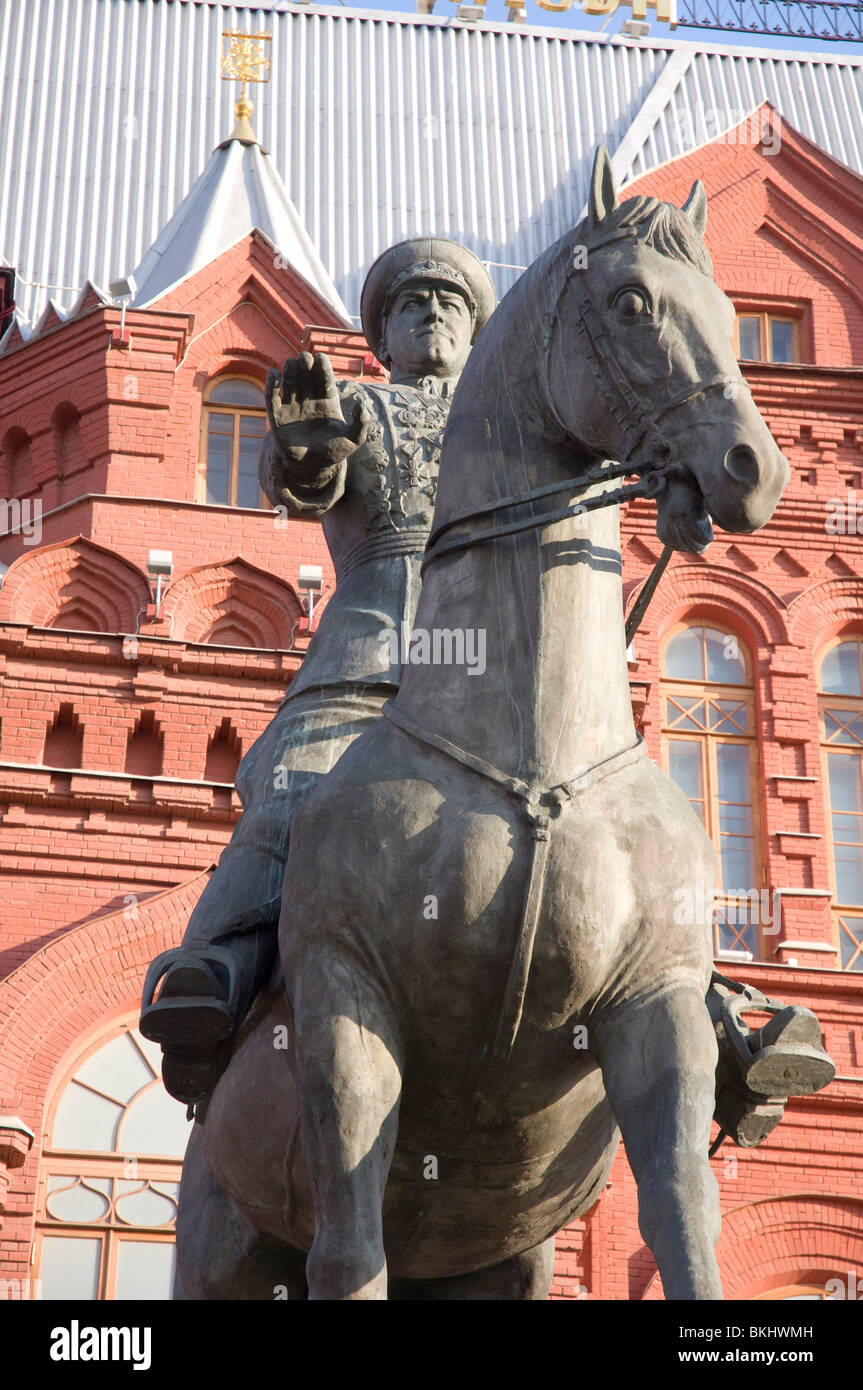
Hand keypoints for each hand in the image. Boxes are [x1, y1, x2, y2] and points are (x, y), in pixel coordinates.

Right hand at [265, 352, 369, 467]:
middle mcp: (309, 400)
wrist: (312, 469)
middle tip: (305, 358)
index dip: (322, 368)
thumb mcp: (353, 439)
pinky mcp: (277, 416)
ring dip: (290, 371)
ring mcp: (293, 407)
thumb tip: (362, 403)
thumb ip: (361, 423)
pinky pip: (272, 397)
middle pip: (306, 376)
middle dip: (305, 365)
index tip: (320, 358)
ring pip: (290, 382)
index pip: (324, 379)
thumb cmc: (334, 452)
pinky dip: (272, 385)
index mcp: (327, 401)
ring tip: (292, 363)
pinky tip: (274, 374)